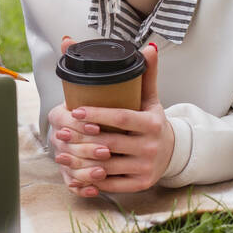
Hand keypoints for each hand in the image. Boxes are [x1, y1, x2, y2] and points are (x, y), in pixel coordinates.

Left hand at [50, 37, 173, 195]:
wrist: (172, 152)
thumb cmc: (152, 122)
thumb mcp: (151, 99)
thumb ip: (147, 75)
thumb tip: (149, 47)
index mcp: (152, 124)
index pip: (122, 118)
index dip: (98, 114)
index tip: (75, 110)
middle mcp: (151, 146)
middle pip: (111, 143)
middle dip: (83, 139)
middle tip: (60, 133)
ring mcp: (146, 167)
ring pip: (108, 166)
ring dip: (82, 162)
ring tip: (60, 154)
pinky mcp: (140, 184)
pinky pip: (112, 184)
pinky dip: (93, 181)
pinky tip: (76, 176)